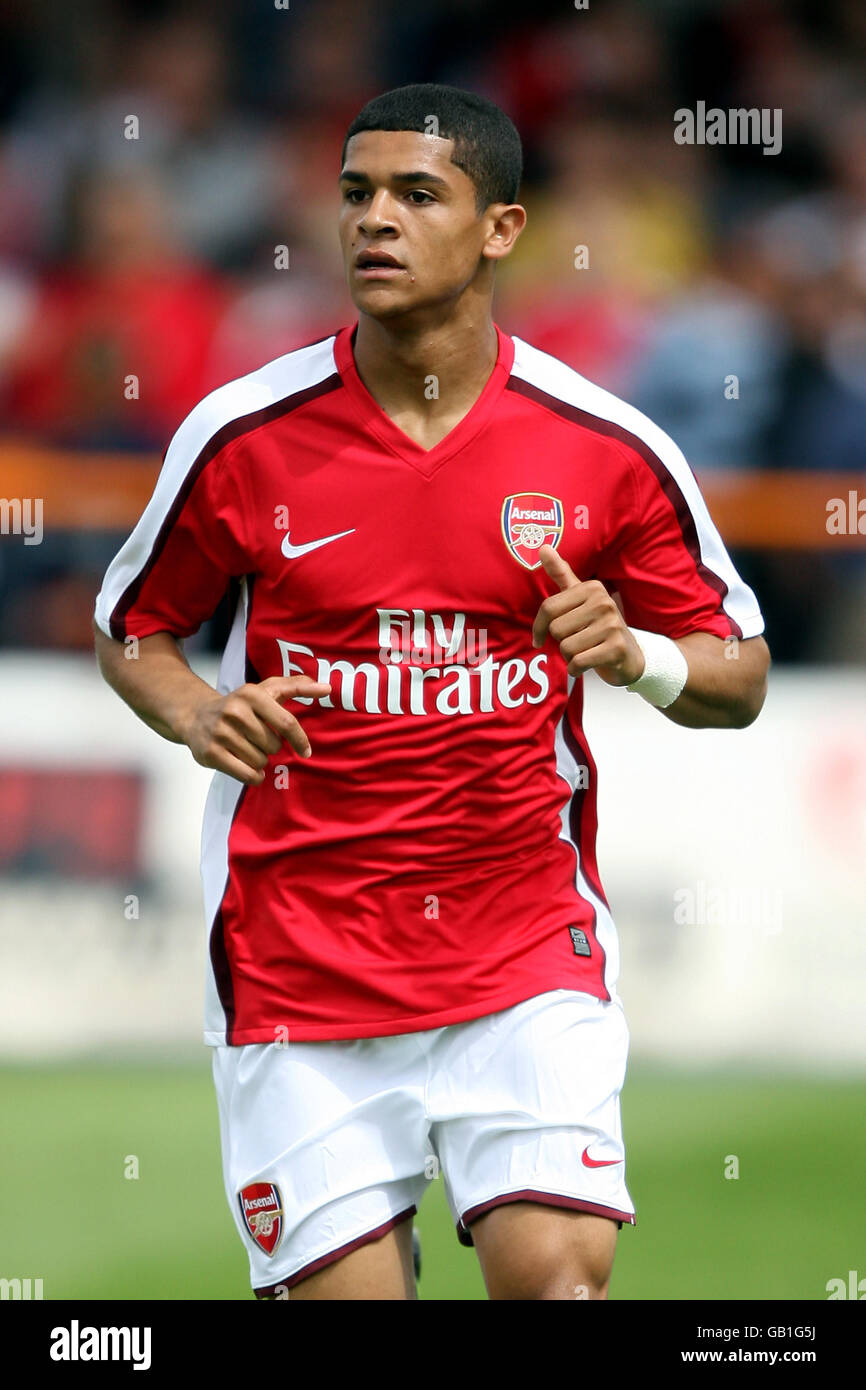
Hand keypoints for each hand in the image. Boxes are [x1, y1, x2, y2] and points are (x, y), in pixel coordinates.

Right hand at [178, 675, 331, 785]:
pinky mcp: (211, 753)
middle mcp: (234, 711)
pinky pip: (247, 774)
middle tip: (257, 739)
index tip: (306, 752)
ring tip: (246, 748)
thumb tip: (327, 688)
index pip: (286, 722)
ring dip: (259, 760)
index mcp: (251, 694)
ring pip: (260, 761)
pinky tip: (245, 764)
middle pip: (273, 745)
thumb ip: (297, 686)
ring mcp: (221, 733)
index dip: (300, 740)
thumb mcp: (266, 690)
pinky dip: (252, 775)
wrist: (195, 715)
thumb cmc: (240, 704)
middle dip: (271, 747)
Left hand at [530, 545, 644, 685]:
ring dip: (569, 657)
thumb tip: (543, 546)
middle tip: (577, 642)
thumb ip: (561, 574)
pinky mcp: (616, 649)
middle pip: (556, 629)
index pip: (548, 608)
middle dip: (561, 642)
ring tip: (585, 651)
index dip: (538, 627)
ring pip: (566, 648)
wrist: (630, 656)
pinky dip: (576, 669)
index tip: (539, 638)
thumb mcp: (580, 598)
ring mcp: (612, 626)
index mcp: (592, 588)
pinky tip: (587, 664)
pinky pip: (578, 662)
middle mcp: (603, 603)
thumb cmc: (598, 626)